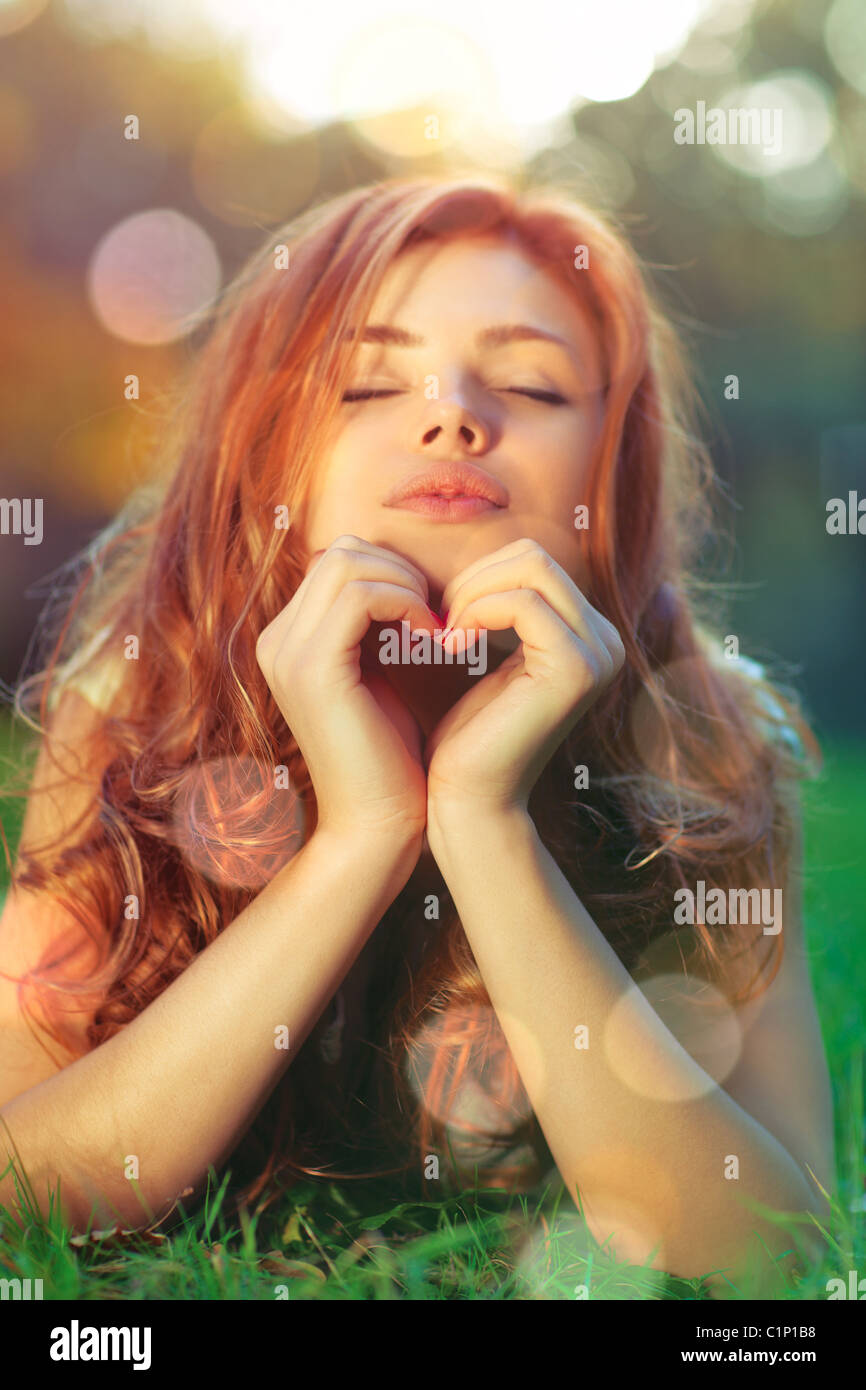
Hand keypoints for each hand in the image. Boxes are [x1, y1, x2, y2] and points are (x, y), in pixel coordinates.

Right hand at [255, 534, 438, 844]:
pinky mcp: (312, 669)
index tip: (432, 611)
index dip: (393, 572)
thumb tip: (405, 573)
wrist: (377, 825)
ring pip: (349, 562)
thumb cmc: (390, 756)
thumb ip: (378, 625)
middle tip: (438, 615)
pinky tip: (432, 638)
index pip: (339, 561)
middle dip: (400, 571)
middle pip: (341, 551)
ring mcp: (287, 653)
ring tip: (435, 628)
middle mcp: (276, 641)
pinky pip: (362, 595)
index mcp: (288, 641)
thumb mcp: (381, 674)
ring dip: (406, 585)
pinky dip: (406, 603)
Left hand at [424, 539, 624, 815]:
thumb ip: (497, 608)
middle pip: (534, 554)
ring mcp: (599, 653)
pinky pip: (522, 602)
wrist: (467, 800)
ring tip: (445, 634)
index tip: (442, 617)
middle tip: (440, 623)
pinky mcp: (577, 668)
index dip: (477, 576)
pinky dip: (476, 612)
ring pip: (531, 567)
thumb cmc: (466, 736)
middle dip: (474, 579)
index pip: (532, 560)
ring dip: (471, 593)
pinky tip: (452, 646)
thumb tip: (479, 555)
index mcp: (588, 635)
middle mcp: (606, 641)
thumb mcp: (486, 657)